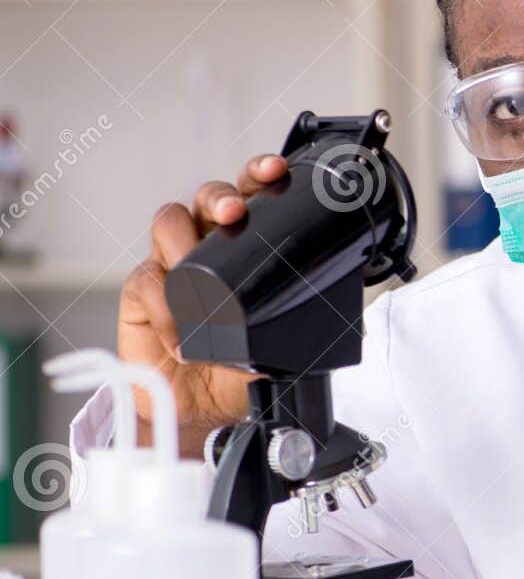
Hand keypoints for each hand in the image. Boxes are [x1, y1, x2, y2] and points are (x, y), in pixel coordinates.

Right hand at [118, 154, 289, 455]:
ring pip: (169, 224)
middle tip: (233, 213)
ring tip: (196, 266)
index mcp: (245, 246)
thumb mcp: (278, 343)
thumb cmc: (238, 364)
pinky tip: (181, 332)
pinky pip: (146, 281)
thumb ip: (299, 325)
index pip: (252, 198)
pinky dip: (164, 304)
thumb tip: (328, 321)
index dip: (260, 177)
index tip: (275, 171)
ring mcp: (171, 264)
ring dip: (183, 240)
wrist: (202, 406)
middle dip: (220, 196)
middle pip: (207, 198)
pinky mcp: (141, 293)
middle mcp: (206, 245)